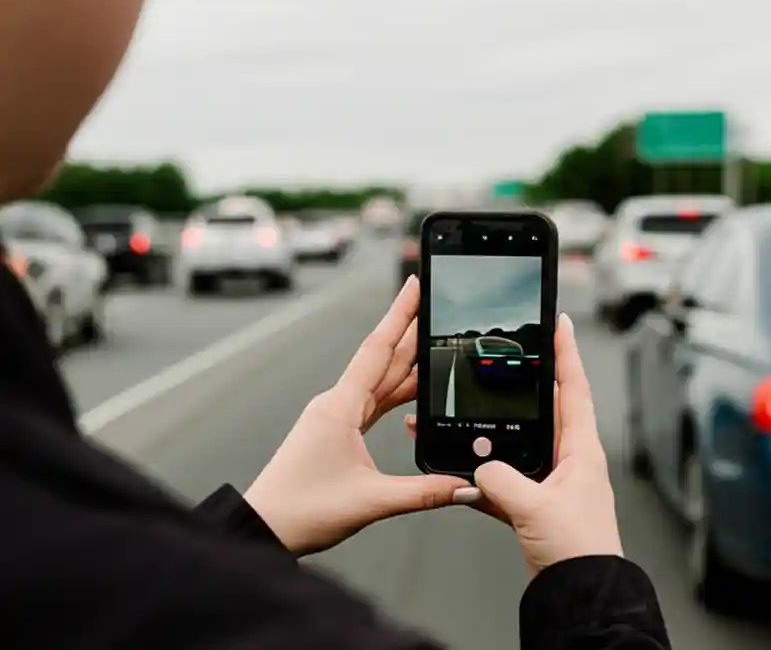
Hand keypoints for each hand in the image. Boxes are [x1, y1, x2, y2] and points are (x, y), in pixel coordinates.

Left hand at [245, 276, 469, 555]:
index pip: (378, 349)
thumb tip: (463, 486)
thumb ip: (423, 492)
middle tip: (436, 305)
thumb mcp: (371, 501)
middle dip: (411, 329)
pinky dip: (398, 393)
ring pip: (381, 381)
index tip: (415, 285)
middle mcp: (337, 405)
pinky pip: (375, 403)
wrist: (264, 529)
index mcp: (340, 407)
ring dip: (408, 362)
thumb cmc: (300, 510)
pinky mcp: (338, 433)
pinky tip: (416, 391)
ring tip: (435, 341)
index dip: (400, 314)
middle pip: (384, 359)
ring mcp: (337, 418)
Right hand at [405, 314, 622, 574]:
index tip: (559, 322)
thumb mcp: (535, 507)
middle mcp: (570, 462)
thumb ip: (502, 480)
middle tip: (506, 357)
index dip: (566, 353)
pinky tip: (463, 475)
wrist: (581, 593)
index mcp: (582, 451)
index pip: (574, 388)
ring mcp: (553, 484)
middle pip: (545, 410)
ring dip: (493, 436)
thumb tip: (481, 467)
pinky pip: (505, 482)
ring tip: (466, 416)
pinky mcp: (536, 507)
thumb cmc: (579, 551)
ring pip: (518, 446)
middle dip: (522, 385)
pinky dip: (483, 478)